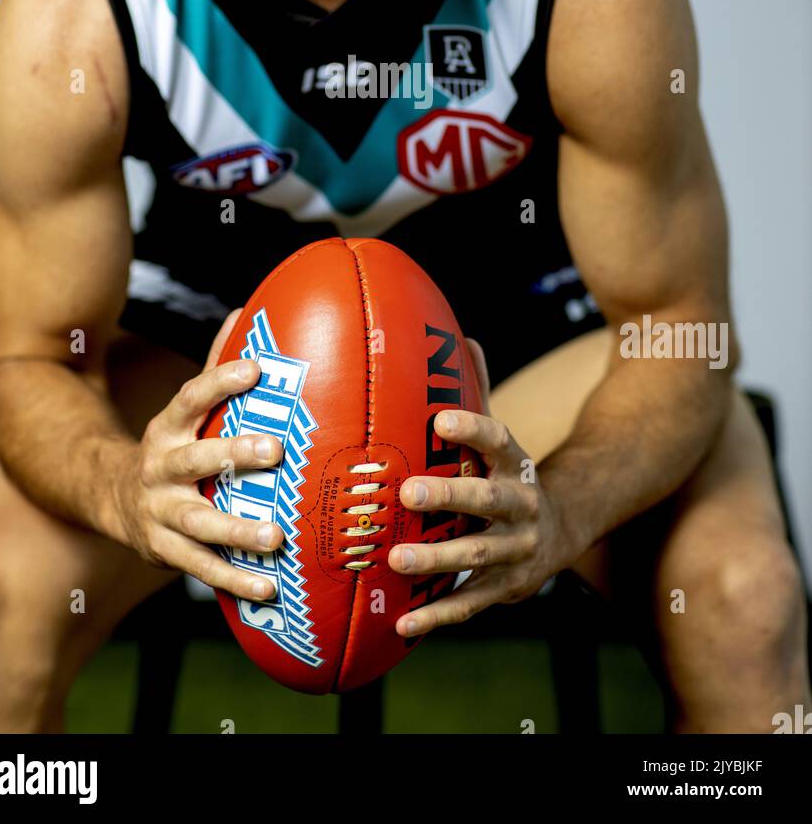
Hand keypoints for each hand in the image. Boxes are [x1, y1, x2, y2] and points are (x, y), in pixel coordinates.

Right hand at [114, 307, 283, 600]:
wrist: (111, 497)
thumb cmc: (173, 444)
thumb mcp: (185, 407)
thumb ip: (215, 363)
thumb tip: (247, 309)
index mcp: (169, 427)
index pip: (192, 397)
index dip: (221, 381)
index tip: (256, 368)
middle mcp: (161, 468)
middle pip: (196, 459)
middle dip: (234, 454)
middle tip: (275, 450)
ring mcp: (160, 512)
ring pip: (198, 521)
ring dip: (237, 529)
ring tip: (276, 535)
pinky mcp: (165, 550)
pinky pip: (201, 568)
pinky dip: (234, 579)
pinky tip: (269, 586)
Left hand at [389, 338, 572, 637]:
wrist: (564, 527)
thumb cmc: (508, 473)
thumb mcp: (500, 437)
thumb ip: (479, 391)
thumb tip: (462, 337)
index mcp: (516, 462)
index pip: (498, 440)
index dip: (474, 428)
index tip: (443, 418)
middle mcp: (522, 504)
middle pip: (488, 499)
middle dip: (450, 496)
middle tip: (407, 491)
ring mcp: (518, 549)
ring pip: (479, 554)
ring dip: (437, 559)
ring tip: (395, 559)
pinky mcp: (506, 587)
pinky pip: (471, 602)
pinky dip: (437, 616)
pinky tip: (403, 623)